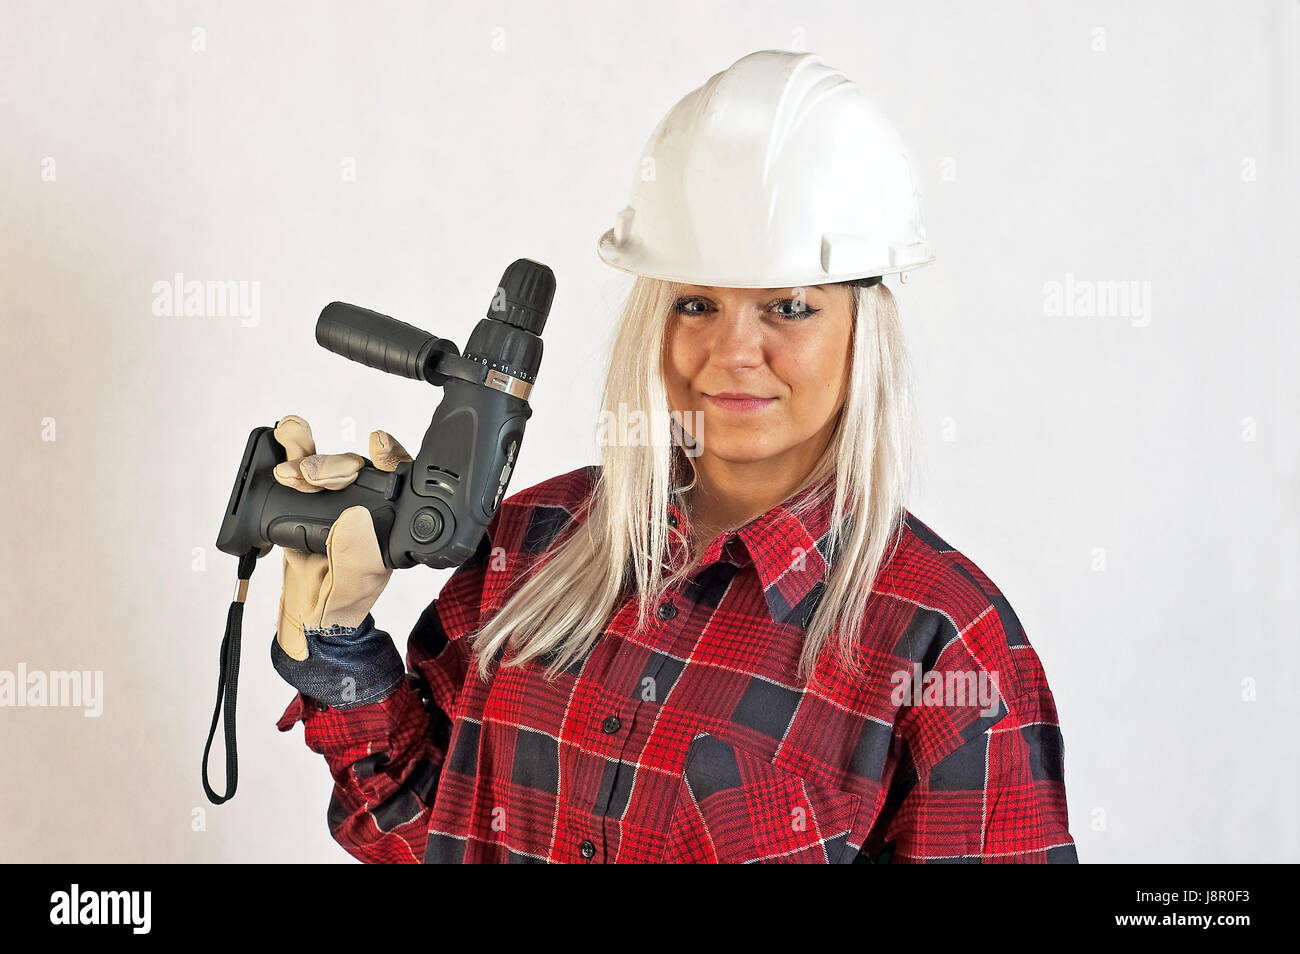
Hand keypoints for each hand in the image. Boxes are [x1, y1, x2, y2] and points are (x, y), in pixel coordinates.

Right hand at [270, 414, 412, 660]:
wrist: (306, 614)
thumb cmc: (340, 602)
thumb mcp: (356, 586)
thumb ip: (357, 555)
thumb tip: (354, 517)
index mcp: (389, 520)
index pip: (397, 477)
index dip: (389, 456)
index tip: (376, 447)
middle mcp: (365, 503)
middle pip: (354, 466)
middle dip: (331, 466)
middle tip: (308, 479)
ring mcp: (334, 499)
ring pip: (325, 460)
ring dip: (307, 456)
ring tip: (290, 473)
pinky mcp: (303, 497)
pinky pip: (298, 467)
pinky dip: (291, 450)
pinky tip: (284, 445)